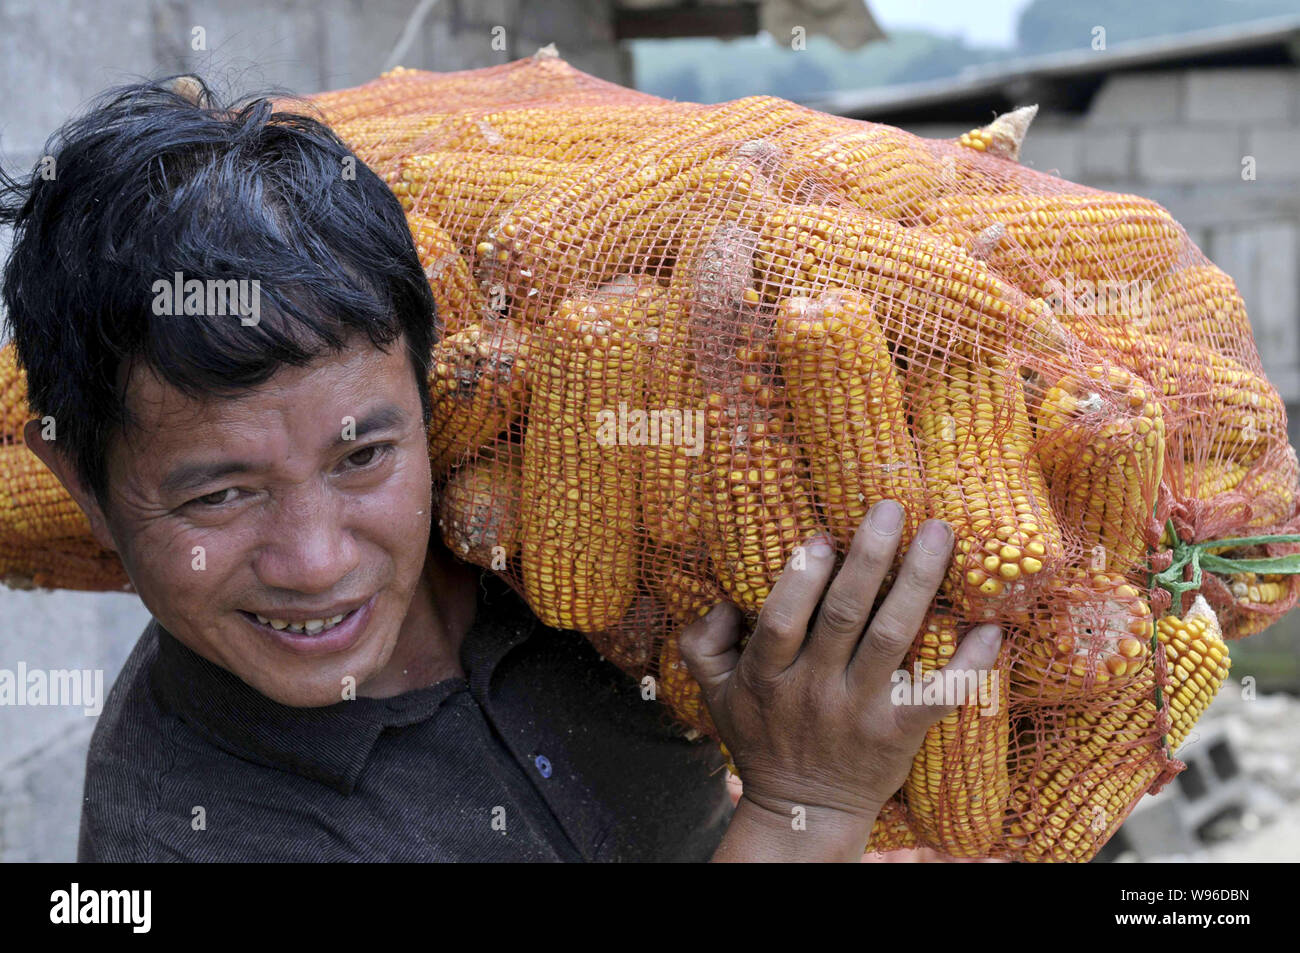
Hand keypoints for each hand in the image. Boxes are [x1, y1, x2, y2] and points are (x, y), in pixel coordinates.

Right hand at [684, 499, 1002, 859]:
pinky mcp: (899, 732)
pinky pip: (938, 695)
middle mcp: (814, 688)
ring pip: (892, 638)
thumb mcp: (713, 692)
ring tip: (940, 535)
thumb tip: (722, 601)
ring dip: (918, 583)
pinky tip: (990, 629)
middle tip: (893, 508)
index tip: (824, 534)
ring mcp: (860, 711)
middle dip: (870, 557)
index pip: (782, 617)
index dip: (803, 575)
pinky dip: (969, 665)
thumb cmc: (760, 738)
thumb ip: (702, 642)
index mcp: (767, 675)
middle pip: (844, 614)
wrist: (801, 810)